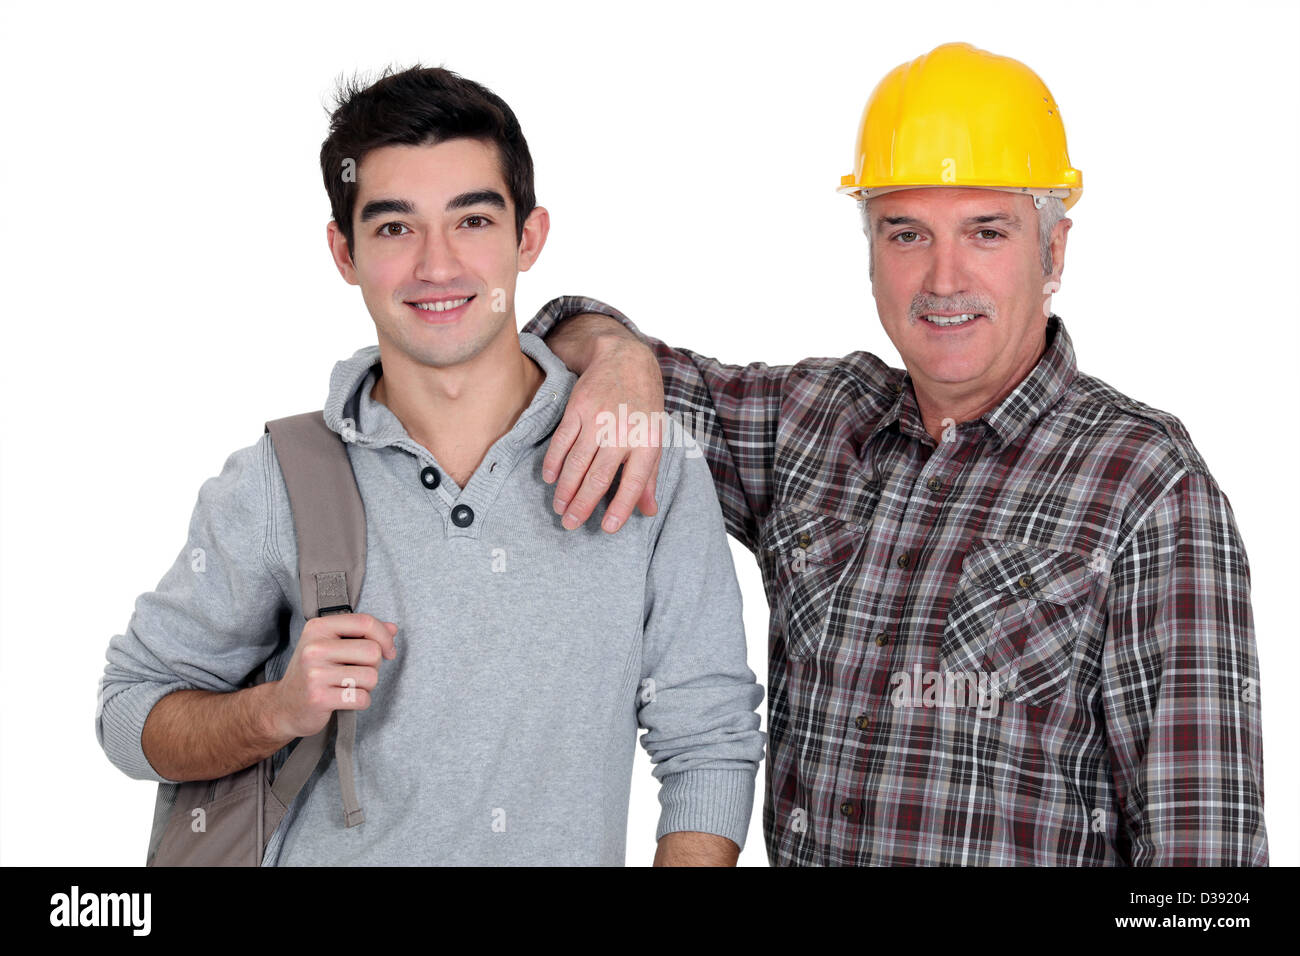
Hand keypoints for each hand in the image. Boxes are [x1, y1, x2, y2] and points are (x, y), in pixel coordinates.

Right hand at [267, 613, 396, 738]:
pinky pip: (362, 698)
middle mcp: (314, 647)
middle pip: (372, 651)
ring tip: (347, 686)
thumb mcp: (332, 645)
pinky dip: (361, 702)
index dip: (385, 637)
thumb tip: (393, 629)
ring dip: (367, 686)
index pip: (365, 622)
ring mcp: (315, 673)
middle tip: (357, 673)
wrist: (284, 706)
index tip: (388, 651)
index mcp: (318, 628)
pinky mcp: (319, 698)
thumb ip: (362, 634)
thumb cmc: (313, 672)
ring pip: (371, 677)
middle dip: (374, 666)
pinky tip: (344, 700)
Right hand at [543, 336, 665, 532]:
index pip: (634, 482)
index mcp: (647, 442)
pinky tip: (550, 478)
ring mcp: (598, 419)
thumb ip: (648, 476)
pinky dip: (554, 463)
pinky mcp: (578, 409)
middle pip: (598, 477)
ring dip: (565, 489)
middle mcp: (623, 432)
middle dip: (582, 505)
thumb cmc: (644, 404)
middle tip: (570, 524)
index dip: (621, 507)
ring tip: (559, 507)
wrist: (625, 359)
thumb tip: (648, 511)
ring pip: (577, 463)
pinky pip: (562, 442)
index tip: (608, 528)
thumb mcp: (655, 436)